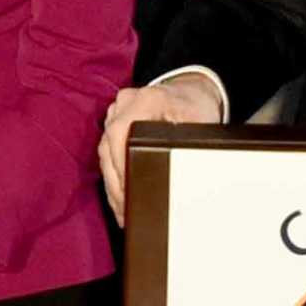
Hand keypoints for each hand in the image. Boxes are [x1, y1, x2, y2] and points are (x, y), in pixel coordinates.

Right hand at [97, 74, 225, 225]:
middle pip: (109, 147)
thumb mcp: (200, 124)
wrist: (192, 91)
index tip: (130, 192)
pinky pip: (107, 152)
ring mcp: (117, 112)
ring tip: (123, 214)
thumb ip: (187, 147)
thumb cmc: (197, 108)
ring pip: (105, 153)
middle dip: (117, 184)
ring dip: (113, 185)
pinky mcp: (115, 123)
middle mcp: (126, 103)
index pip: (120, 133)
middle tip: (127, 214)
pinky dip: (114, 176)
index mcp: (146, 99)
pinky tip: (120, 200)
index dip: (121, 165)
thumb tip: (181, 179)